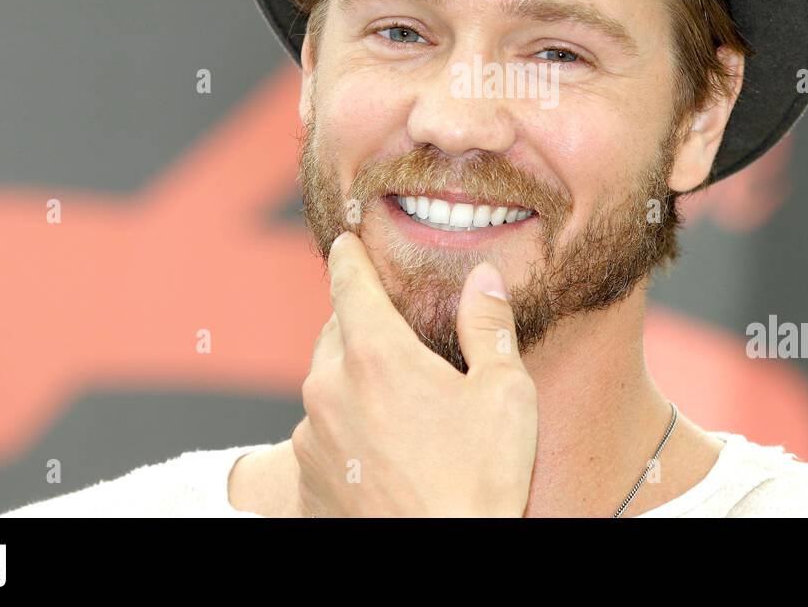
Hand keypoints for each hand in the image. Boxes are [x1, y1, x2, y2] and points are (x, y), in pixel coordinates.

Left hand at [291, 232, 538, 516]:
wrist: (445, 562)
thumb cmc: (480, 483)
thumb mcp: (506, 395)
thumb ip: (488, 327)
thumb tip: (483, 278)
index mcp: (376, 355)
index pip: (348, 283)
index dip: (348, 257)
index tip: (345, 244)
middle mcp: (329, 389)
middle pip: (334, 334)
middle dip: (358, 328)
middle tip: (395, 341)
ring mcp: (310, 439)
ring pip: (322, 389)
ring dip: (347, 386)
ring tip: (393, 410)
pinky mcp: (302, 483)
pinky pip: (305, 444)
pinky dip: (326, 439)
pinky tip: (356, 454)